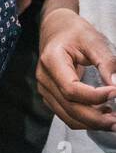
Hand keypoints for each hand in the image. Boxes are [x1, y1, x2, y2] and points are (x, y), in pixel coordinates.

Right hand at [37, 8, 115, 130]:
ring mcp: (45, 89)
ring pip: (68, 116)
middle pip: (69, 107)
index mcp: (51, 61)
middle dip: (96, 118)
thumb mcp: (94, 41)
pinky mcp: (50, 95)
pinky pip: (66, 114)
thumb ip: (107, 63)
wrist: (56, 30)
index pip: (71, 89)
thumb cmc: (76, 33)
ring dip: (92, 123)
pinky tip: (103, 115)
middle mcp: (44, 78)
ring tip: (114, 121)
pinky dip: (85, 120)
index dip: (95, 96)